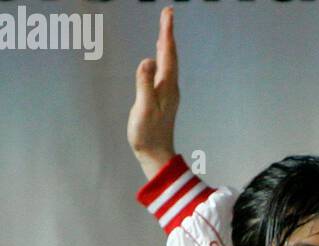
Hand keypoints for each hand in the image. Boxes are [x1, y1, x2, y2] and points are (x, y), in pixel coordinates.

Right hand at [128, 6, 179, 178]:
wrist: (155, 154)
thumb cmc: (147, 134)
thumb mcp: (143, 108)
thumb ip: (144, 83)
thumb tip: (147, 61)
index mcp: (167, 86)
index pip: (167, 53)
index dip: (167, 32)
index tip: (168, 13)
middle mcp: (171, 87)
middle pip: (170, 55)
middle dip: (168, 33)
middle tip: (168, 13)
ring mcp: (168, 93)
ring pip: (169, 62)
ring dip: (166, 44)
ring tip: (165, 28)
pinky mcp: (163, 98)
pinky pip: (164, 71)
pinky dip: (163, 57)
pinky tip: (159, 56)